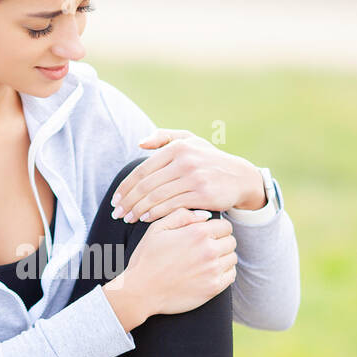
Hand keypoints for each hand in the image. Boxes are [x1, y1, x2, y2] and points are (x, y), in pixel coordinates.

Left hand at [111, 128, 264, 223]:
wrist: (240, 177)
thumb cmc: (210, 160)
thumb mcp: (191, 140)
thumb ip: (165, 137)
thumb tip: (140, 143)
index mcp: (177, 148)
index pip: (142, 170)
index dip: (125, 187)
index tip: (115, 200)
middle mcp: (185, 161)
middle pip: (146, 186)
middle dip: (128, 202)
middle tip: (117, 214)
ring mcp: (194, 178)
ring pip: (157, 198)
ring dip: (138, 210)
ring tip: (128, 219)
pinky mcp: (202, 195)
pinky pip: (172, 206)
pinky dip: (156, 214)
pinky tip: (146, 219)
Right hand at [118, 207, 236, 316]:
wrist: (141, 291)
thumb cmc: (146, 259)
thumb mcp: (157, 229)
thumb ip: (181, 216)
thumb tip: (205, 216)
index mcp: (197, 233)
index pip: (225, 226)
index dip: (217, 229)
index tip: (208, 235)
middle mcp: (209, 250)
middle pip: (231, 241)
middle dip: (221, 242)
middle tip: (206, 248)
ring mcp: (212, 270)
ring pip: (232, 258)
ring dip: (223, 258)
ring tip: (207, 261)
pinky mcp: (213, 288)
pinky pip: (231, 275)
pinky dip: (224, 273)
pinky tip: (210, 273)